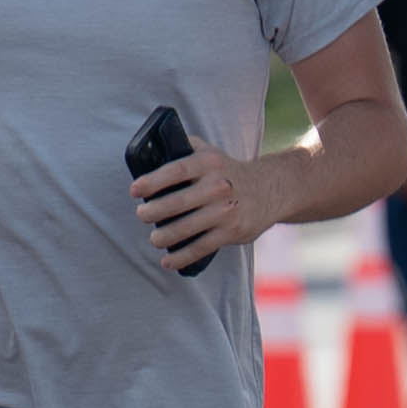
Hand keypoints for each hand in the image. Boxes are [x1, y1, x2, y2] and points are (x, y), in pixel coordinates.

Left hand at [133, 136, 268, 267]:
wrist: (271, 189)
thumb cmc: (229, 171)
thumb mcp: (211, 152)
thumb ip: (185, 147)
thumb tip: (152, 147)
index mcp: (209, 163)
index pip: (176, 171)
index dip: (153, 181)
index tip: (135, 190)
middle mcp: (218, 186)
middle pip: (178, 201)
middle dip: (153, 211)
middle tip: (142, 215)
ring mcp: (226, 210)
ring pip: (187, 228)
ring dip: (164, 236)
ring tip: (154, 238)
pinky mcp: (232, 231)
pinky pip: (202, 247)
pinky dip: (182, 257)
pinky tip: (168, 261)